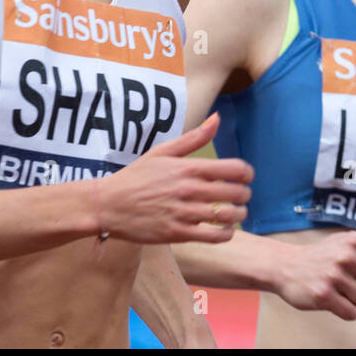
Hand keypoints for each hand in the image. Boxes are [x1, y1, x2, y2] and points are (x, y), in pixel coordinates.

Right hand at [101, 115, 253, 244]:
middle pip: (235, 193)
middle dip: (245, 195)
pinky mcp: (177, 233)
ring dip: (238, 214)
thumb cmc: (136, 177)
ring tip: (236, 212)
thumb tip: (217, 119)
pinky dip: (225, 233)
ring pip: (227, 216)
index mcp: (188, 168)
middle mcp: (188, 189)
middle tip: (243, 196)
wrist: (109, 204)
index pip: (234, 168)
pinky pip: (212, 236)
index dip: (247, 173)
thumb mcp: (162, 151)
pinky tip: (224, 229)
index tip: (246, 177)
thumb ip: (194, 138)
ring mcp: (183, 213)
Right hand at [273, 231, 355, 319]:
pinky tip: (333, 300)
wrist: (288, 266)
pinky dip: (346, 311)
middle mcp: (346, 256)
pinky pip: (352, 313)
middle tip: (347, 279)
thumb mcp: (353, 242)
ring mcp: (334, 276)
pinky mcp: (323, 295)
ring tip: (342, 290)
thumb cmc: (328, 254)